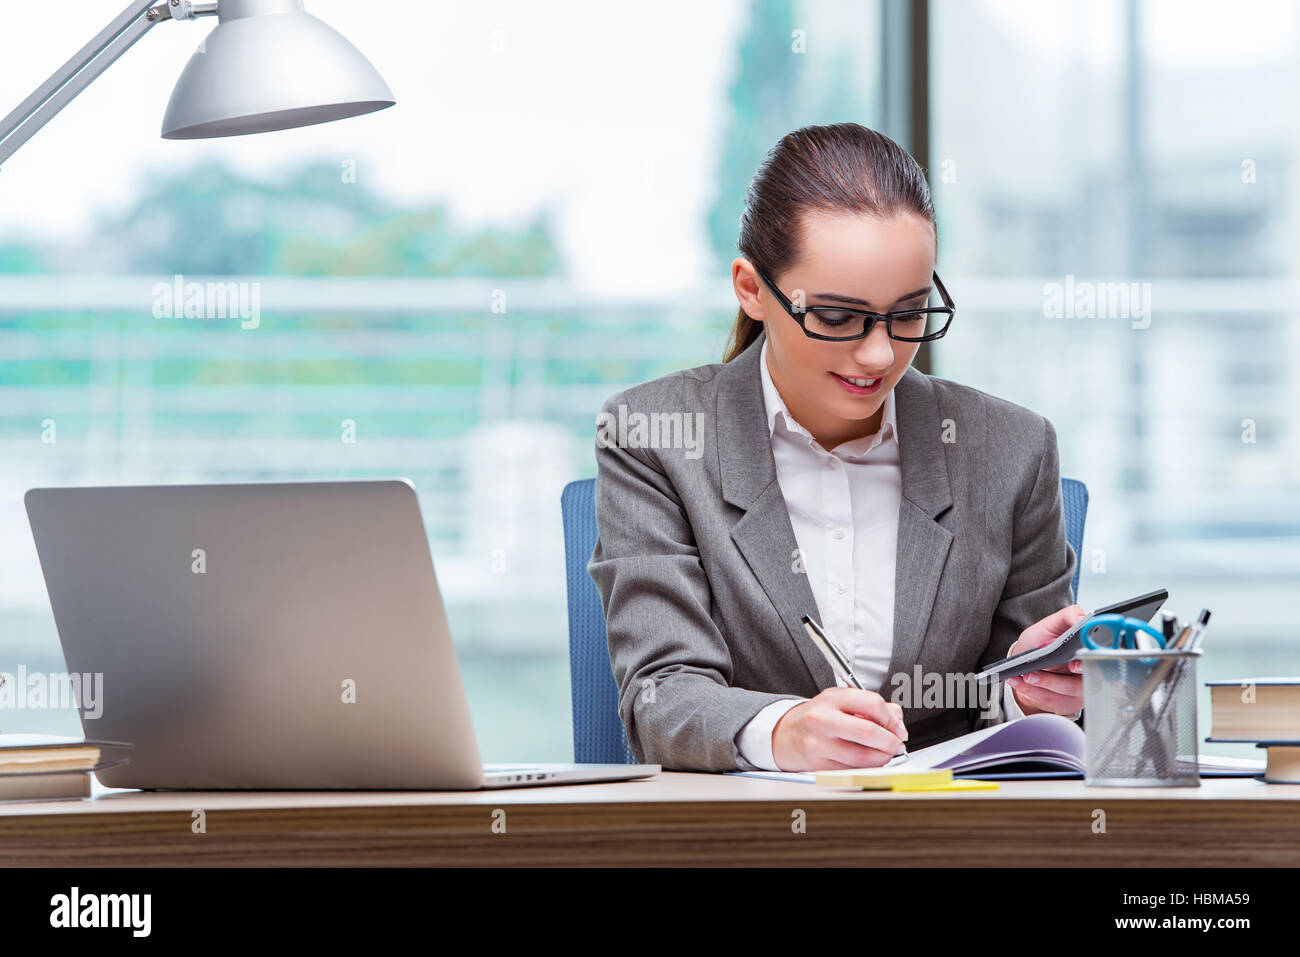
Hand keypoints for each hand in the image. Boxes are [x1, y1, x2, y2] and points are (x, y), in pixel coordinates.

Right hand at [771, 687, 907, 770]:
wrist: (783, 734)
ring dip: (882, 758)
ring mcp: (818, 744)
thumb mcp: (839, 701)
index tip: (897, 727)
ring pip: (863, 758)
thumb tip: (897, 720)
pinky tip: (867, 762)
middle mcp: (822, 720)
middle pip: (868, 732)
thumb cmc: (815, 717)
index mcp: (831, 698)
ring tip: (883, 754)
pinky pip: (852, 771)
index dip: (891, 718)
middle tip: (897, 744)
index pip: (872, 703)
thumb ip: (870, 706)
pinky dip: (866, 769)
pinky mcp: (817, 765)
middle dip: (890, 742)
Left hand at [1004, 604, 1087, 716]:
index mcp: (1093, 650)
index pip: (1105, 660)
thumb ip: (1068, 616)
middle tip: (1036, 674)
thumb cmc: (1043, 641)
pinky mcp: (1069, 702)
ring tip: (1025, 675)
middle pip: (1087, 682)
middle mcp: (1093, 671)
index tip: (1074, 665)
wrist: (1029, 660)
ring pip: (1067, 692)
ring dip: (1043, 684)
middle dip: (1060, 680)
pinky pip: (1054, 701)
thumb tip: (1081, 619)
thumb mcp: (1053, 623)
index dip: (1092, 664)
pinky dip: (1033, 692)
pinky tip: (1019, 682)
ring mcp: (1082, 689)